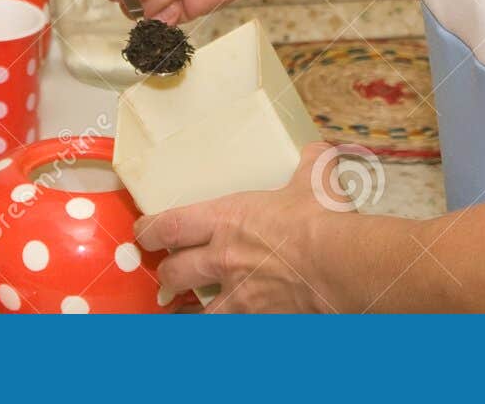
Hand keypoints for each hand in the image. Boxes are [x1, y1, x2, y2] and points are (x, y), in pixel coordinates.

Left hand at [133, 143, 349, 312]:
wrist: (340, 266)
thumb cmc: (322, 221)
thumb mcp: (314, 181)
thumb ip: (310, 164)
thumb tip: (318, 150)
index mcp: (229, 221)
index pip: (171, 226)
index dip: (151, 230)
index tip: (144, 232)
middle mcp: (225, 260)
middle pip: (175, 272)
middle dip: (167, 275)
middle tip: (166, 274)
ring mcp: (240, 298)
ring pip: (196, 312)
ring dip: (188, 313)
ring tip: (182, 315)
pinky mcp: (258, 325)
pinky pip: (230, 333)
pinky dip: (226, 333)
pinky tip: (226, 332)